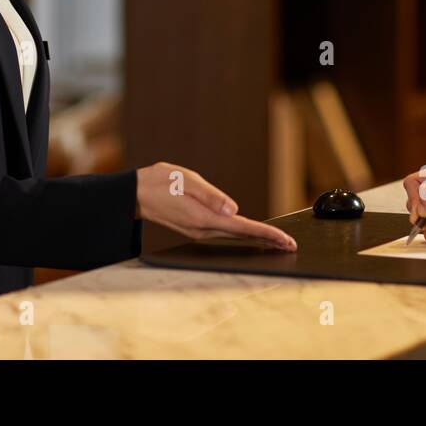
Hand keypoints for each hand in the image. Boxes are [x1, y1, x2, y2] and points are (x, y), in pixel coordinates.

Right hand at [136, 162, 296, 251]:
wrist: (135, 194)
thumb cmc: (159, 182)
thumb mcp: (185, 180)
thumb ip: (210, 195)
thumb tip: (233, 208)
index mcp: (203, 217)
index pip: (242, 227)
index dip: (266, 234)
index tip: (284, 240)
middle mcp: (203, 228)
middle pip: (242, 235)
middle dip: (267, 240)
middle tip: (290, 245)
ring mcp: (198, 230)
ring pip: (234, 235)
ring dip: (256, 237)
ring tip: (277, 241)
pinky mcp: (195, 226)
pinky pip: (224, 232)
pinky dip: (242, 233)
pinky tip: (250, 232)